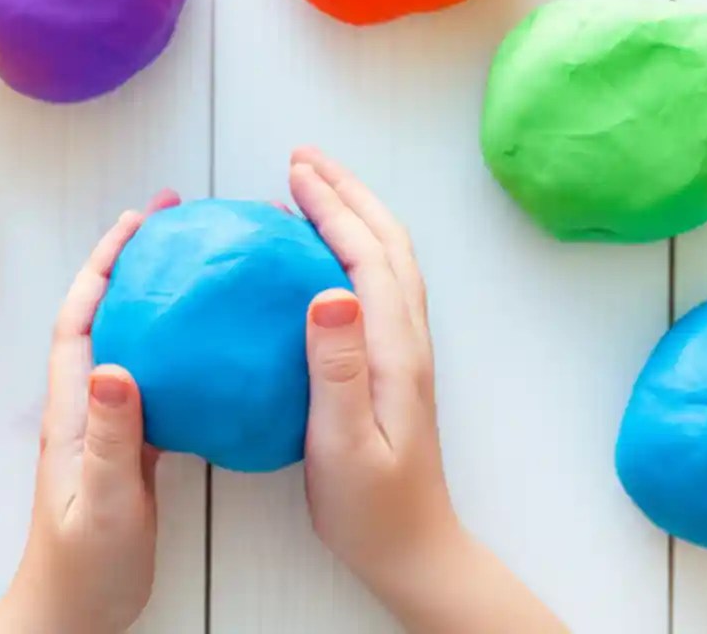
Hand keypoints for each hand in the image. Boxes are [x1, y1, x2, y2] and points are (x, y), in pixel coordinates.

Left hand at [0, 191, 179, 633]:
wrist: (74, 611)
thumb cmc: (84, 565)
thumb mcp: (105, 501)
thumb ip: (112, 437)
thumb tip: (114, 363)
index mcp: (72, 409)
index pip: (81, 316)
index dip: (105, 264)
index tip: (139, 223)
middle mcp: (85, 404)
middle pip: (103, 311)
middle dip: (130, 259)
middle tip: (172, 220)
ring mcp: (107, 422)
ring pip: (129, 336)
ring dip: (153, 293)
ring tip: (191, 262)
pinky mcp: (131, 444)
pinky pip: (154, 374)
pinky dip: (176, 343)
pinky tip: (208, 343)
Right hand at [290, 149, 564, 632]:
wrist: (411, 547)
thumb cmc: (371, 506)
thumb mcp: (343, 444)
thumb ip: (336, 369)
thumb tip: (328, 291)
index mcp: (394, 350)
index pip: (367, 257)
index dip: (334, 208)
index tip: (295, 172)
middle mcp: (407, 339)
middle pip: (386, 244)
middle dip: (347, 192)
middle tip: (302, 159)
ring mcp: (404, 350)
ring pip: (386, 260)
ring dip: (354, 214)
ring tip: (311, 190)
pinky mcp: (392, 364)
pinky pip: (375, 285)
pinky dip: (351, 249)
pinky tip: (317, 257)